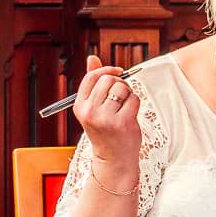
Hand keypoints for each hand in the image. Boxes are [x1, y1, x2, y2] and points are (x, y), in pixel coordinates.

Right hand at [74, 55, 141, 171]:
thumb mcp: (94, 107)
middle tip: (121, 97)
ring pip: (122, 88)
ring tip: (124, 108)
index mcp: (80, 106)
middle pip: (109, 80)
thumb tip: (92, 57)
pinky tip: (130, 115)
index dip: (107, 70)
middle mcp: (90, 112)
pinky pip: (134, 99)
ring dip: (128, 94)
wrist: (113, 159)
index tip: (118, 73)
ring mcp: (106, 118)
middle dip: (120, 84)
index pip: (92, 76)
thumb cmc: (105, 130)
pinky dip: (135, 104)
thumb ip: (93, 83)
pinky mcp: (122, 123)